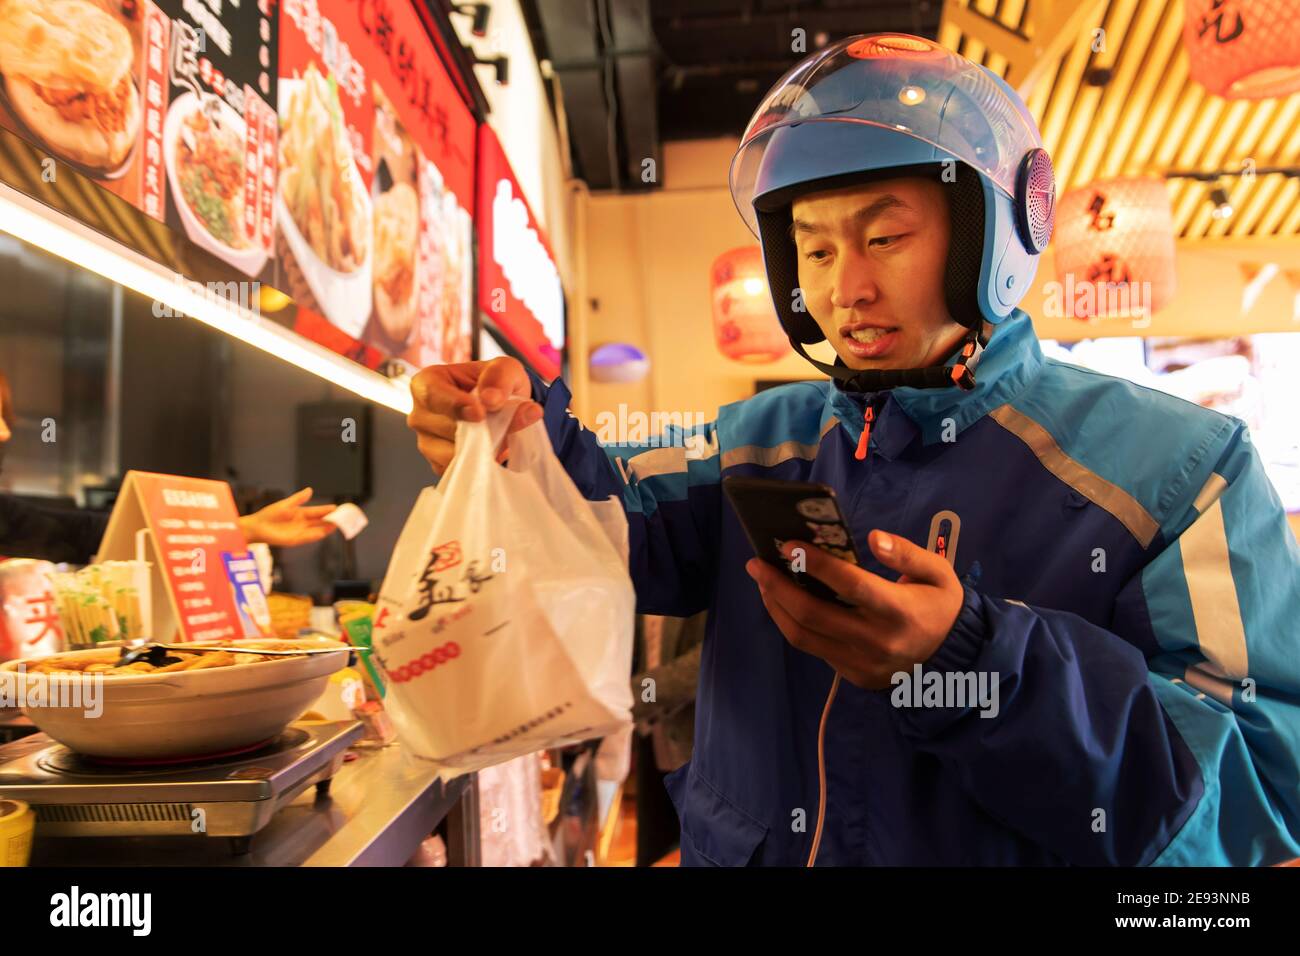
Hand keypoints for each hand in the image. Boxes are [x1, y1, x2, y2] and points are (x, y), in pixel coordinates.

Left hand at [239, 487, 337, 547]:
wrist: (257, 527)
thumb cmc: (269, 514)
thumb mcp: (285, 504)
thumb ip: (298, 499)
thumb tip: (310, 490)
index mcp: (301, 513)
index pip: (318, 511)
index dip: (328, 510)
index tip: (338, 508)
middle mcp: (303, 523)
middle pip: (320, 521)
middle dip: (331, 520)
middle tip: (343, 518)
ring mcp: (300, 532)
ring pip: (317, 530)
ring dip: (327, 528)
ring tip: (337, 525)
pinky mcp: (295, 540)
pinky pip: (308, 537)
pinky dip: (316, 535)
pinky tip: (324, 532)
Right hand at [407, 356, 542, 475]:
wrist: (500, 409)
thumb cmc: (495, 384)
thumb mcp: (506, 369)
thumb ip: (501, 377)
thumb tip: (492, 399)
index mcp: (427, 383)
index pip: (433, 395)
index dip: (456, 405)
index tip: (480, 414)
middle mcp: (420, 414)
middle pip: (445, 428)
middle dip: (479, 429)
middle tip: (505, 424)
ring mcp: (426, 442)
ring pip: (452, 453)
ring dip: (482, 447)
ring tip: (498, 434)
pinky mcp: (438, 464)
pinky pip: (458, 469)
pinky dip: (479, 462)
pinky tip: (490, 448)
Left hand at [745, 531, 964, 689]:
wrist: (952, 658)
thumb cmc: (940, 605)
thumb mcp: (938, 572)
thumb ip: (907, 552)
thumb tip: (874, 538)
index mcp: (899, 611)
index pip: (850, 585)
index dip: (815, 564)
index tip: (788, 544)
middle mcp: (876, 641)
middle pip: (813, 614)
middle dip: (777, 586)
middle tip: (756, 563)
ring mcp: (861, 663)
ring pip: (803, 637)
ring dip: (776, 607)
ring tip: (763, 582)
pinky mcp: (852, 675)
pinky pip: (813, 648)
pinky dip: (792, 624)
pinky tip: (783, 602)